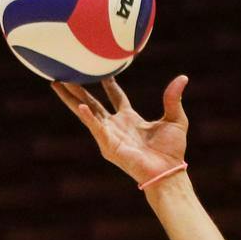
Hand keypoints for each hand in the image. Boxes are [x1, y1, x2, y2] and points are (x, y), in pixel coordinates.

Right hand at [53, 74, 190, 184]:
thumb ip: (173, 98)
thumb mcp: (175, 119)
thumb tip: (182, 78)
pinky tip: (80, 105)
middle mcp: (116, 126)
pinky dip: (88, 117)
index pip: (116, 97)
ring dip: (72, 99)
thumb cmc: (172, 151)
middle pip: (93, 103)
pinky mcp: (108, 145)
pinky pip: (95, 128)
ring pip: (86, 113)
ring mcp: (109, 136)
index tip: (102, 68)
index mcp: (130, 119)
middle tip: (66, 73)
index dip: (109, 83)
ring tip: (57, 84)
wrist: (168, 171)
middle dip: (79, 89)